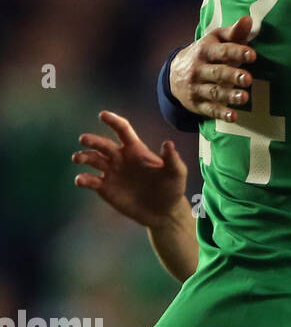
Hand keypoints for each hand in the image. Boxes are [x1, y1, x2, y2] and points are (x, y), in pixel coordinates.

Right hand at [73, 111, 187, 227]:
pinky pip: (90, 180)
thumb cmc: (172, 189)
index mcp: (136, 150)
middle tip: (84, 139)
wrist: (163, 212)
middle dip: (92, 140)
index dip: (113, 121)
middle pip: (103, 144)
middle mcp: (120, 158)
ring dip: (83, 156)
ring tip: (79, 158)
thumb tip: (168, 143)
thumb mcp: (176, 173)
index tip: (103, 115)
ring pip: (92, 159)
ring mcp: (111, 172)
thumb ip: (172, 159)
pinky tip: (82, 180)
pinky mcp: (104, 188)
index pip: (123, 130)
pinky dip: (83, 179)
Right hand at [170, 15, 257, 121]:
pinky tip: (234, 117)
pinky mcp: (197, 104)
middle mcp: (199, 69)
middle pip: (217, 72)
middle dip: (232, 75)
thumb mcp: (216, 40)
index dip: (237, 52)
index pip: (222, 51)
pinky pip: (209, 109)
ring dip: (229, 95)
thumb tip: (248, 19)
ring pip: (214, 91)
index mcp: (205, 50)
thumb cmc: (206, 53)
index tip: (252, 55)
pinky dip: (221, 114)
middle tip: (248, 78)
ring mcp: (196, 87)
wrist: (174, 74)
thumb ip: (234, 33)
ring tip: (244, 98)